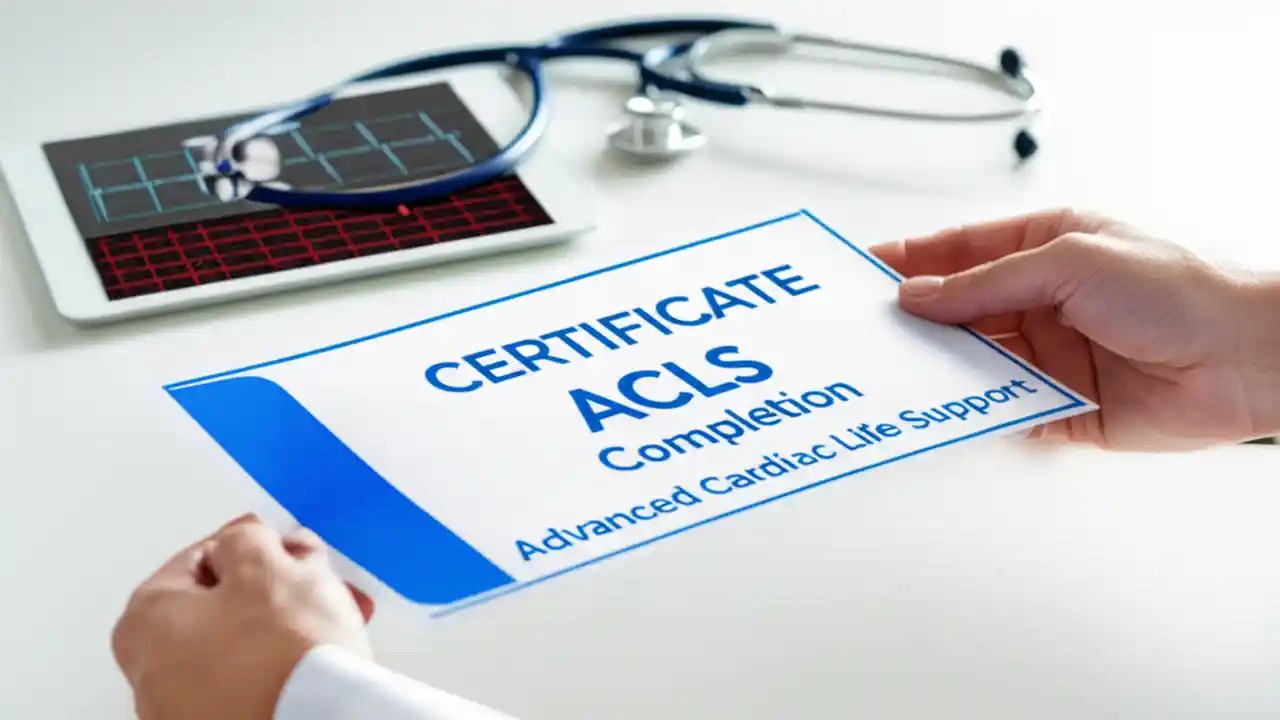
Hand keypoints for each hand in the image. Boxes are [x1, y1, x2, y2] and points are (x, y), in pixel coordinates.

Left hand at [112, 515, 375, 719]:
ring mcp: (184, 710)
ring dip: (289, 626)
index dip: (256, 545)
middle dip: (278, 589)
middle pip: (223, 605)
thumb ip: (247, 537)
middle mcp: (150, 672)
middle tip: (317, 583)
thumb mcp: (268, 565)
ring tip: (333, 623)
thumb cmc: (283, 657)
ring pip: (245, 644)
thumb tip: (246, 541)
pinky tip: (322, 658)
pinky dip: (285, 666)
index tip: (288, 548)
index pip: (201, 557)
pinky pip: (256, 681)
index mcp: (145, 620)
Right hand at [870, 208, 1279, 449]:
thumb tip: (922, 293)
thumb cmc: (1183, 291)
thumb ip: (988, 282)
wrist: (1249, 361)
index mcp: (1046, 248)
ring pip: (973, 363)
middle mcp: (1045, 301)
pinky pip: (1001, 411)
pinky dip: (972, 413)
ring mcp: (1051, 355)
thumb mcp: (1071, 261)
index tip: (861, 271)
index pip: (959, 252)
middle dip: (914, 320)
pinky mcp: (1061, 407)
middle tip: (866, 331)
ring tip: (896, 372)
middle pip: (958, 311)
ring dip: (938, 368)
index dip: (908, 261)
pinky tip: (946, 412)